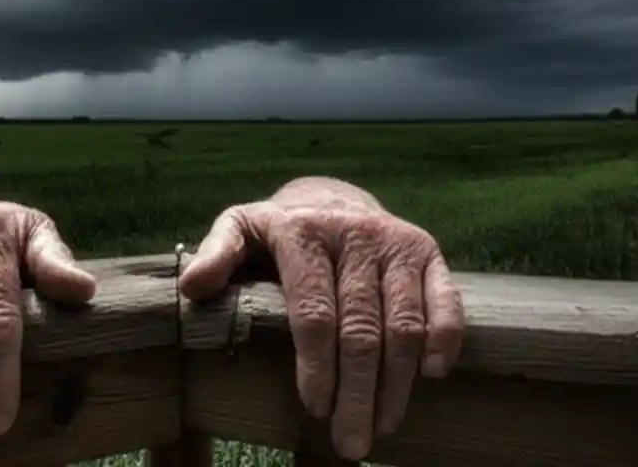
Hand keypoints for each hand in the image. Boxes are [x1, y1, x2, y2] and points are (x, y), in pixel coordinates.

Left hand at [179, 177, 464, 459]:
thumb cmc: (278, 231)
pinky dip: (444, 337)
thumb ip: (215, 255)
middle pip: (360, 327)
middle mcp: (354, 234)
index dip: (316, 364)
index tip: (315, 409)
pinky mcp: (427, 250)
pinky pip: (445, 300)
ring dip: (397, 382)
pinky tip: (432, 375)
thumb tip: (192, 287)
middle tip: (351, 443)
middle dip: (357, 392)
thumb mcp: (239, 230)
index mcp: (302, 231)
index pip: (314, 310)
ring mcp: (396, 241)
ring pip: (403, 323)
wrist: (331, 196)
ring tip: (383, 426)